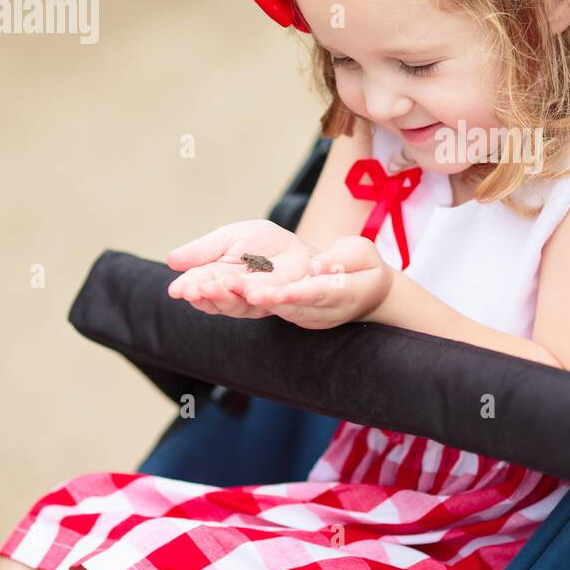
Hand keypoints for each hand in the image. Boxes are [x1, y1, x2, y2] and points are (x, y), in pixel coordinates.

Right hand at [166, 219, 316, 318]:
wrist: (298, 247)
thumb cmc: (261, 242)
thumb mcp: (229, 237)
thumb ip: (203, 250)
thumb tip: (171, 260)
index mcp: (214, 276)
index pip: (196, 285)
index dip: (187, 288)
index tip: (177, 289)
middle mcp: (230, 292)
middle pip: (212, 299)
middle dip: (202, 294)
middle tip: (194, 290)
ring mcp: (251, 301)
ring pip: (234, 305)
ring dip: (224, 298)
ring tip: (216, 286)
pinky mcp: (274, 304)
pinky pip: (264, 304)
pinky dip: (257, 298)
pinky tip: (250, 292)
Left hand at [223, 234, 392, 329]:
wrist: (368, 292)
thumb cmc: (366, 267)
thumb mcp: (362, 254)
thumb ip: (343, 258)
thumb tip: (316, 266)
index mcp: (339, 294)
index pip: (311, 294)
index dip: (283, 294)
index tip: (256, 292)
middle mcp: (317, 311)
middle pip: (280, 307)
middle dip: (246, 299)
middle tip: (216, 287)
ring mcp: (302, 316)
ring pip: (264, 310)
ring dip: (232, 301)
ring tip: (201, 288)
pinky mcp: (288, 313)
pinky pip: (260, 310)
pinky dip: (234, 302)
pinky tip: (206, 291)